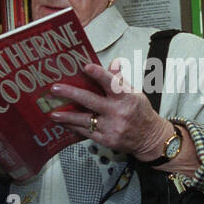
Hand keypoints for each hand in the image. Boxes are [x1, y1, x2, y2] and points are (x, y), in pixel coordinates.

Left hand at [45, 59, 173, 160]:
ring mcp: (111, 127)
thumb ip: (120, 81)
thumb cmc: (141, 113)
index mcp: (126, 98)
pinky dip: (74, 128)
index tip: (85, 67)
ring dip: (66, 116)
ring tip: (53, 112)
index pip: (111, 83)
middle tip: (55, 89)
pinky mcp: (107, 140)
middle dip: (70, 94)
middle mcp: (118, 112)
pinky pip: (86, 132)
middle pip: (90, 100)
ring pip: (84, 119)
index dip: (98, 74)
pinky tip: (65, 124)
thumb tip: (113, 63)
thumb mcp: (135, 94)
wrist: (150, 139)